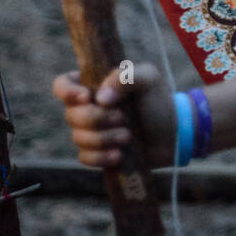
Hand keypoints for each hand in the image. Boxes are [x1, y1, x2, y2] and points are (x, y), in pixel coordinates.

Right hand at [52, 64, 175, 168]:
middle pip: (70, 115)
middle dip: (97, 119)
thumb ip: (125, 77)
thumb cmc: (158, 100)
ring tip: (128, 137)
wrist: (173, 132)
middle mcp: (87, 108)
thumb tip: (101, 98)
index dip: (67, 92)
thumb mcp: (148, 78)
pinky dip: (101, 157)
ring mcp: (91, 132)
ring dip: (104, 138)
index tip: (87, 97)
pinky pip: (85, 158)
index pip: (62, 85)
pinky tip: (119, 155)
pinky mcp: (97, 153)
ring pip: (78, 138)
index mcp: (93, 85)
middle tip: (123, 118)